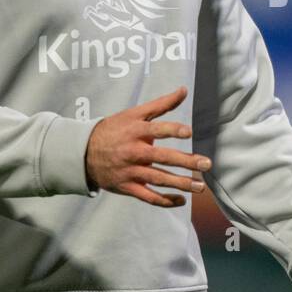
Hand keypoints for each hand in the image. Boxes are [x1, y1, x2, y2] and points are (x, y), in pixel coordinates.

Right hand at [84, 85, 210, 206]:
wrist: (84, 153)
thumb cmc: (114, 130)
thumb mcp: (133, 114)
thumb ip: (161, 104)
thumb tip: (184, 90)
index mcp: (135, 131)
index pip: (156, 129)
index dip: (173, 130)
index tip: (189, 132)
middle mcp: (134, 152)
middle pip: (163, 157)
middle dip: (186, 161)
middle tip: (206, 164)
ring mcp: (131, 171)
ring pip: (159, 179)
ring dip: (181, 183)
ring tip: (200, 186)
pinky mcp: (128, 187)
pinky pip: (148, 196)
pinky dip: (165, 201)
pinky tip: (182, 200)